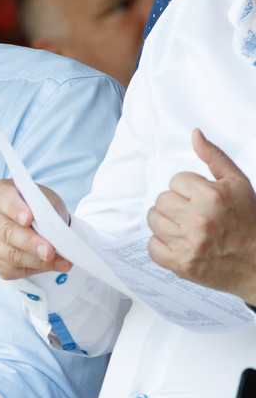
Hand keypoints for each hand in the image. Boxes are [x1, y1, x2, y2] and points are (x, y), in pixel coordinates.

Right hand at [0, 179, 72, 278]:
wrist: (30, 220)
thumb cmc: (36, 207)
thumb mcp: (44, 200)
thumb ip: (45, 211)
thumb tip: (55, 233)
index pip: (2, 200)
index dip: (15, 209)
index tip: (29, 218)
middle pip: (6, 232)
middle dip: (30, 243)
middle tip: (50, 250)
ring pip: (10, 255)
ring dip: (38, 261)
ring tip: (61, 261)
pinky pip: (12, 269)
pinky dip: (36, 269)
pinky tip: (52, 266)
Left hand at [147, 130, 255, 304]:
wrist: (255, 263)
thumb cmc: (246, 221)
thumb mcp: (238, 183)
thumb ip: (214, 157)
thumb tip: (195, 134)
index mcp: (212, 197)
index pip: (175, 180)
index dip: (188, 188)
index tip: (201, 198)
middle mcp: (199, 220)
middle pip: (161, 199)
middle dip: (176, 204)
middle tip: (194, 214)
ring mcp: (188, 244)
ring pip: (153, 219)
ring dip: (166, 223)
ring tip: (186, 228)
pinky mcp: (179, 264)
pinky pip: (151, 245)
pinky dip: (162, 245)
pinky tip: (181, 243)